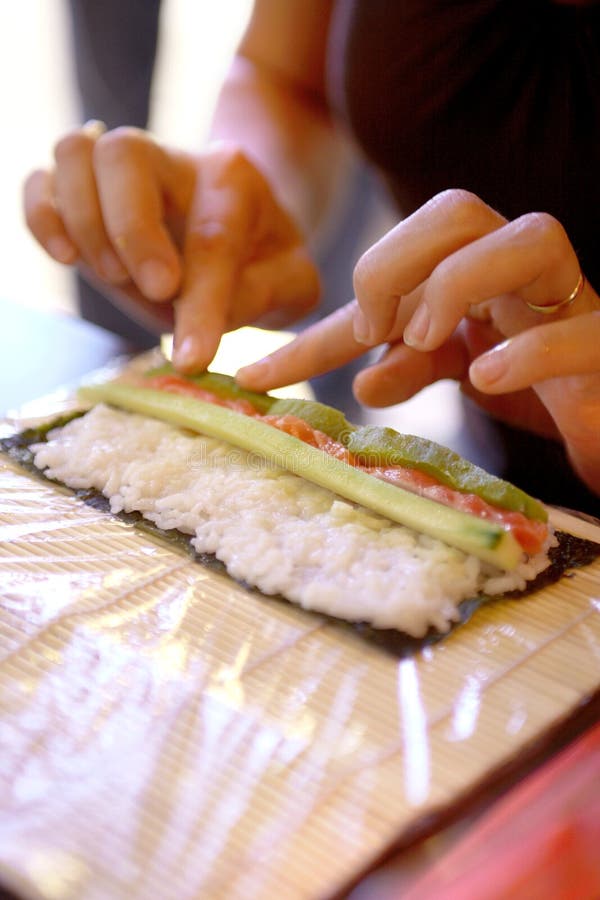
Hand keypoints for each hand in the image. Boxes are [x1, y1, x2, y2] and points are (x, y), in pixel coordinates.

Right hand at [23, 123, 319, 369]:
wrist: (240, 226)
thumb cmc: (266, 261)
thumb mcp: (293, 283)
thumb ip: (267, 298)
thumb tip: (202, 333)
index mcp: (234, 181)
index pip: (212, 236)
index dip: (201, 302)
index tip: (191, 358)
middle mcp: (174, 160)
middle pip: (126, 154)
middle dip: (130, 230)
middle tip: (154, 292)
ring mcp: (122, 169)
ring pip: (77, 152)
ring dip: (83, 221)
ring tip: (114, 277)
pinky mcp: (84, 190)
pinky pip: (41, 176)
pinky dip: (41, 215)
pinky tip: (67, 257)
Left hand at [238, 189, 599, 494]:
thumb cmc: (542, 383)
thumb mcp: (461, 371)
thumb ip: (412, 367)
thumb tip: (363, 380)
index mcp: (474, 271)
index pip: (390, 272)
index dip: (318, 328)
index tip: (256, 377)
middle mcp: (519, 271)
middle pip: (458, 210)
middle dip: (395, 260)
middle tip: (373, 329)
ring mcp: (567, 301)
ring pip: (531, 237)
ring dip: (459, 282)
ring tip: (423, 338)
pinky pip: (577, 329)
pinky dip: (528, 349)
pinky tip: (485, 378)